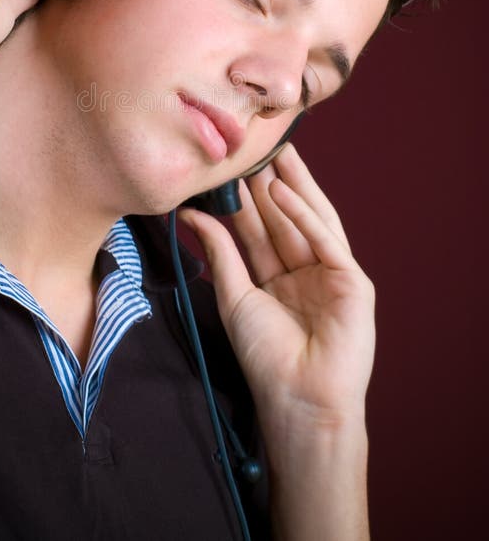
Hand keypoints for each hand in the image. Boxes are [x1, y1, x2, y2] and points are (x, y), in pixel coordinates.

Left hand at [178, 142, 375, 432]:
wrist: (297, 399)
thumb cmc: (265, 357)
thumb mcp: (235, 296)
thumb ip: (221, 252)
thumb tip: (192, 214)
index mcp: (279, 277)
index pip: (260, 229)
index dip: (245, 199)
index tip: (230, 167)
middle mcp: (306, 270)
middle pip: (285, 219)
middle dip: (270, 183)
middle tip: (254, 145)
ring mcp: (331, 274)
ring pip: (308, 221)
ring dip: (292, 187)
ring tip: (274, 152)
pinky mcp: (352, 281)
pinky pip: (325, 240)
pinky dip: (304, 215)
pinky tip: (283, 190)